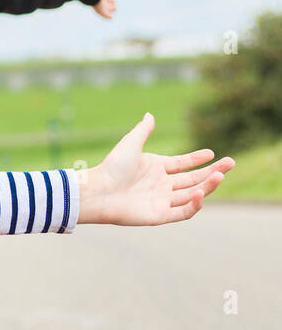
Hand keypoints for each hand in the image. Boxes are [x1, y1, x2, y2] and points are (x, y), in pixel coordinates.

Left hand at [77, 113, 233, 224]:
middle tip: (231, 163)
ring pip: (192, 194)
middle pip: (193, 179)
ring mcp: (161, 200)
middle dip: (212, 172)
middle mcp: (161, 184)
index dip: (197, 159)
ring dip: (208, 186)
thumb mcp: (130, 144)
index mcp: (155, 168)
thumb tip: (150, 114)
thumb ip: (143, 130)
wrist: (99, 191)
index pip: (183, 164)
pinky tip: (201, 193)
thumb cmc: (112, 168)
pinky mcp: (160, 216)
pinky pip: (183, 212)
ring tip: (220, 175)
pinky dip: (194, 205)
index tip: (212, 153)